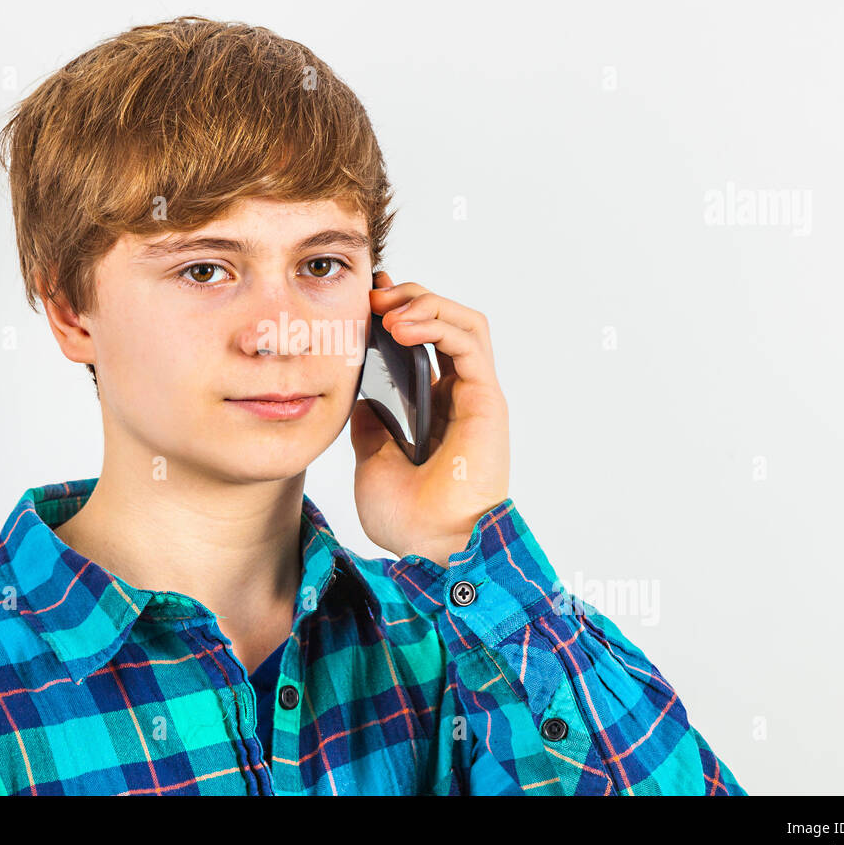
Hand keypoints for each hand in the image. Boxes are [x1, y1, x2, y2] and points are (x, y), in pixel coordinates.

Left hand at [348, 270, 510, 566]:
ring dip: (425, 302)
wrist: (431, 548)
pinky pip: (469, 342)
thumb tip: (357, 393)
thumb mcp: (371, 457)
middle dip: (408, 298)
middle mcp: (458, 395)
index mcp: (433, 408)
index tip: (363, 302)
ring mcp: (475, 395)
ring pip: (463, 321)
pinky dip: (437, 323)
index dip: (397, 313)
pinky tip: (402, 328)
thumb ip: (370, 422)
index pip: (423, 342)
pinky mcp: (486, 399)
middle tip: (372, 296)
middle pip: (445, 321)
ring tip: (387, 308)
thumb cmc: (407, 517)